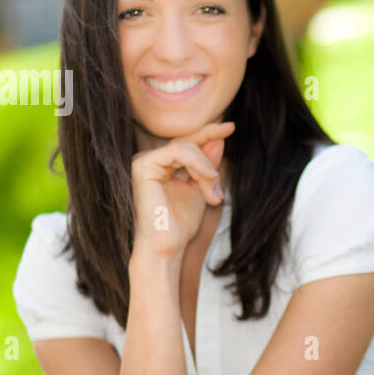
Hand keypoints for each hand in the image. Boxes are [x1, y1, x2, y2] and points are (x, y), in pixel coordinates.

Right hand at [131, 121, 234, 258]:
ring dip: (207, 169)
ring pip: (187, 147)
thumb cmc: (180, 225)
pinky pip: (178, 151)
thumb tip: (218, 140)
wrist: (166, 248)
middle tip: (229, 138)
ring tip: (214, 195)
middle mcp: (150, 160)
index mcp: (161, 165)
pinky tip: (209, 179)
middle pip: (188, 141)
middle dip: (211, 148)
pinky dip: (199, 164)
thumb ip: (207, 166)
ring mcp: (144, 161)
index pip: (187, 143)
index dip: (208, 133)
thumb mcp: (201, 189)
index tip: (230, 127)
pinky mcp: (143, 165)